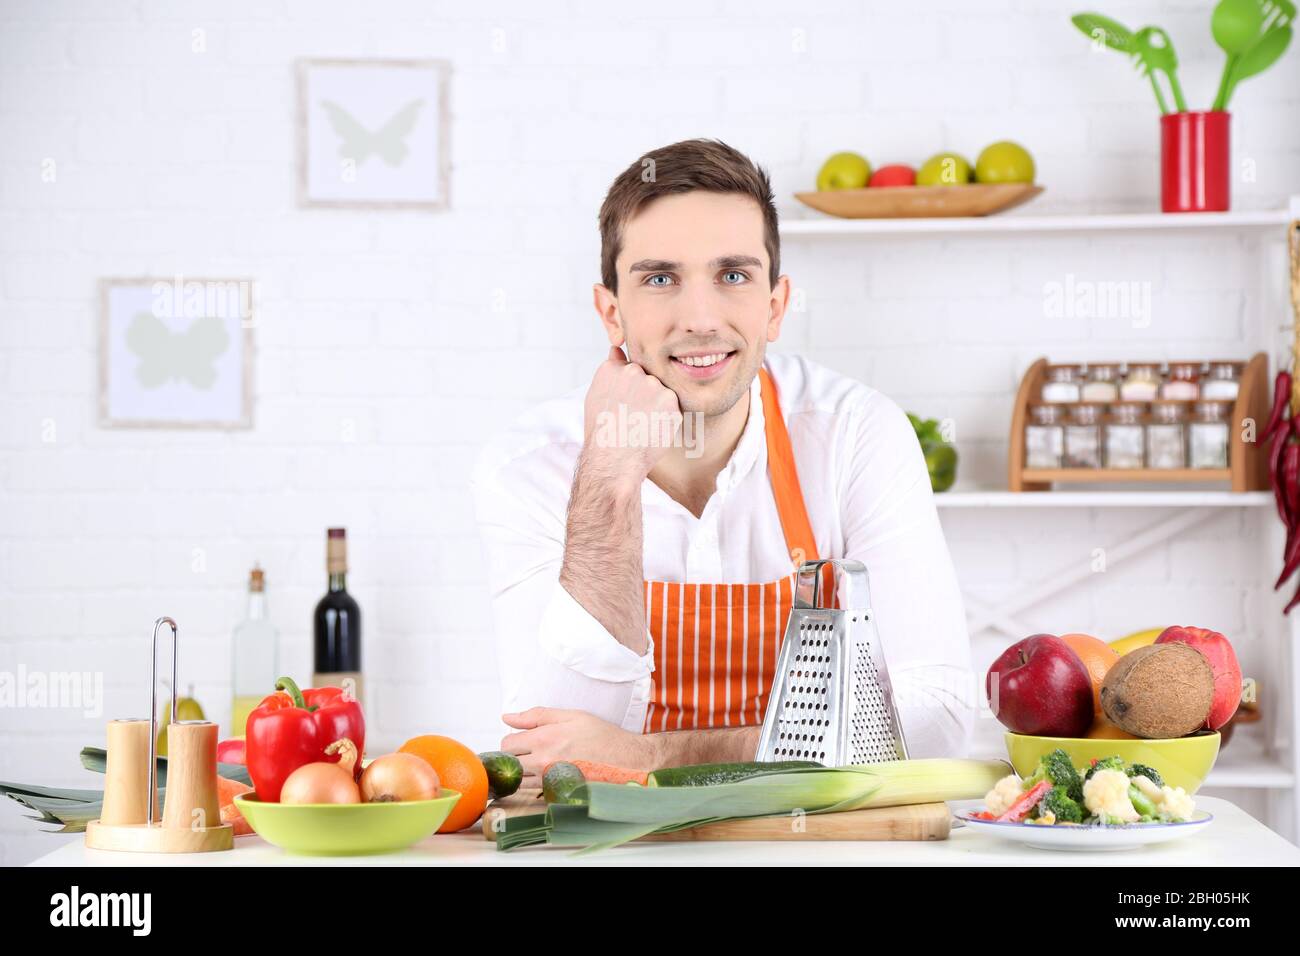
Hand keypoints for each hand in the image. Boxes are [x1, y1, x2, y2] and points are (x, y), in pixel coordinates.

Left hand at [500, 706, 658, 784]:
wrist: (625, 760)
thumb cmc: (601, 736)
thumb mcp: (571, 716)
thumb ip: (536, 715)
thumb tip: (507, 717)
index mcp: (545, 738)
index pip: (507, 743)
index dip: (513, 739)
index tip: (523, 739)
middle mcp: (543, 761)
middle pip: (509, 763)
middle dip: (515, 756)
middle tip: (530, 751)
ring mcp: (549, 780)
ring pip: (518, 780)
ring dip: (522, 772)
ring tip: (538, 762)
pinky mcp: (557, 793)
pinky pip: (533, 791)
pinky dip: (534, 784)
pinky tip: (548, 774)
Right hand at [582, 346, 681, 482]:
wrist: (613, 460)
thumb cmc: (602, 433)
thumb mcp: (596, 395)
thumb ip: (611, 369)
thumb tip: (617, 349)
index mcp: (612, 368)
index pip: (630, 369)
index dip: (628, 391)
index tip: (622, 406)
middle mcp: (633, 371)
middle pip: (648, 379)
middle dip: (644, 396)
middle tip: (632, 418)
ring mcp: (653, 385)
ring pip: (662, 393)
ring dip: (657, 407)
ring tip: (640, 425)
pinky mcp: (671, 402)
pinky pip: (672, 408)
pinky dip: (666, 420)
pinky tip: (651, 430)